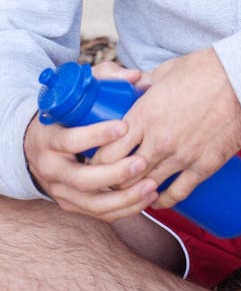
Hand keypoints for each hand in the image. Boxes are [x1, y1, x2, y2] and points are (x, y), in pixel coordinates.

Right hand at [24, 61, 158, 221]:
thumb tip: (135, 77)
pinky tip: (147, 198)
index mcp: (49, 139)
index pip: (70, 140)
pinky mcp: (72, 205)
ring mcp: (61, 190)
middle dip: (115, 173)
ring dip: (124, 198)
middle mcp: (52, 169)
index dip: (97, 135)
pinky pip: (99, 213)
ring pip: (92, 202)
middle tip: (142, 162)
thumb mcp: (78, 94)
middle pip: (83, 179)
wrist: (38, 147)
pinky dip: (124, 209)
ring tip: (152, 185)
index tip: (124, 126)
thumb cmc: (67, 115)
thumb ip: (105, 78)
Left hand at [92, 48, 240, 208]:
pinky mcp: (204, 166)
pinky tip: (156, 199)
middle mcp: (159, 140)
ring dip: (135, 192)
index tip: (98, 159)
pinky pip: (177, 194)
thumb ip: (144, 86)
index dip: (98, 159)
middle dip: (112, 180)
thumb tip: (129, 90)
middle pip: (123, 175)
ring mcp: (182, 156)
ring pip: (147, 187)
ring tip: (131, 189)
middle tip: (110, 179)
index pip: (107, 151)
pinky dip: (162, 201)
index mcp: (145, 114)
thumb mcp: (165, 72)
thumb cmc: (204, 69)